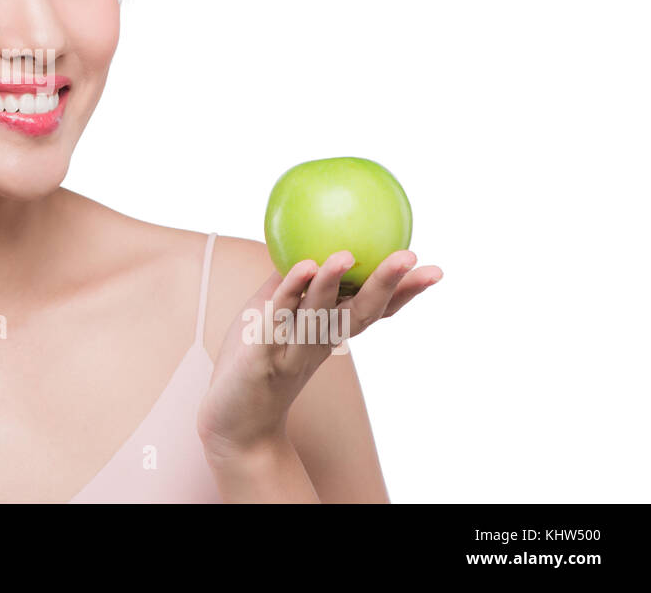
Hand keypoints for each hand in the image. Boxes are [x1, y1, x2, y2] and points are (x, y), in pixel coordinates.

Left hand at [196, 248, 441, 462]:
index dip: (402, 292)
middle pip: (359, 312)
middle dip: (386, 285)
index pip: (372, 310)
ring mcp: (292, 351)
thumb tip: (305, 244)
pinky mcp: (262, 356)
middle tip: (411, 257)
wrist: (234, 421)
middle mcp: (318, 343)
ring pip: (318, 315)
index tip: (432, 270)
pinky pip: (275, 321)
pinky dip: (288, 295)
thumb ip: (291, 285)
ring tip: (346, 255)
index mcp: (328, 334)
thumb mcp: (275, 316)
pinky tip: (301, 270)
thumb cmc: (256, 362)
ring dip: (331, 284)